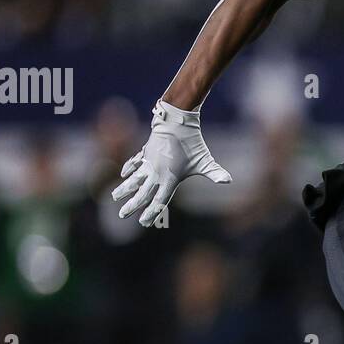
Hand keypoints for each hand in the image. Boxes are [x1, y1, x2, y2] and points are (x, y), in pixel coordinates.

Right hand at [112, 100, 230, 226]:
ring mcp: (149, 162)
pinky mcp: (146, 152)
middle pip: (142, 193)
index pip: (159, 201)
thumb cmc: (193, 143)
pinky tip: (123, 174)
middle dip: (133, 205)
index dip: (152, 213)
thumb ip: (215, 173)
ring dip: (124, 188)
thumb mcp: (204, 160)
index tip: (145, 222)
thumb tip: (228, 180)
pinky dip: (129, 168)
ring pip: (134, 179)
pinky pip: (135, 162)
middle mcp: (156, 173)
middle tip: (123, 215)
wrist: (176, 121)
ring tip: (114, 197)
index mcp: (170, 179)